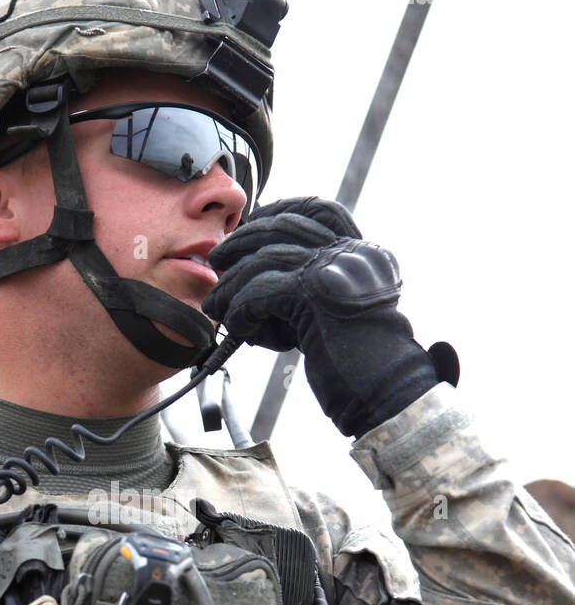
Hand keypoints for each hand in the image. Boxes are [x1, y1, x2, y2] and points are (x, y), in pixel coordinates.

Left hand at [203, 197, 455, 437]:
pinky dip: (240, 309)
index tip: (253, 222)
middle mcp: (353, 255)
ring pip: (264, 259)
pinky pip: (259, 290)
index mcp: (365, 255)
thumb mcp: (338, 314)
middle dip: (243, 240)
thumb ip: (313, 288)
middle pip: (285, 225)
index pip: (320, 210)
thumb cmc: (361, 367)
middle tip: (218, 258)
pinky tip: (237, 327)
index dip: (282, 210)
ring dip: (232, 284)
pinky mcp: (315, 293)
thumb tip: (261, 274)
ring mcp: (336, 270)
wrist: (388, 394)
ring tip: (217, 306)